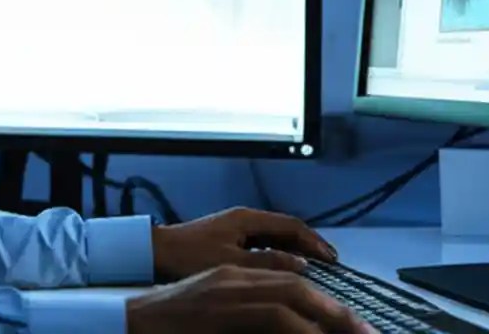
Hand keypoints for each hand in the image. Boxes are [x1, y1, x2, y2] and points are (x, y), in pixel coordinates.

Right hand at [126, 264, 375, 333]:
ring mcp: (228, 290)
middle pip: (299, 287)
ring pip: (291, 298)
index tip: (352, 326)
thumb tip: (291, 331)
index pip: (290, 283)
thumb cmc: (170, 327)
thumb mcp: (215, 318)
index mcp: (234, 276)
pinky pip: (272, 317)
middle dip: (338, 312)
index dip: (324, 304)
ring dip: (328, 319)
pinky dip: (299, 328)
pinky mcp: (222, 308)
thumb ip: (248, 320)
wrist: (130, 322)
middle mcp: (235, 276)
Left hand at [151, 207, 336, 281]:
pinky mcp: (227, 238)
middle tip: (328, 263)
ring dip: (294, 249)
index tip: (332, 258)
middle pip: (285, 228)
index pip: (291, 225)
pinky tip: (283, 268)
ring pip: (274, 236)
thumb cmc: (189, 255)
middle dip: (308, 244)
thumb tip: (300, 263)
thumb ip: (267, 262)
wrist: (156, 252)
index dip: (314, 241)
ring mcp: (235, 227)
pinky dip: (278, 253)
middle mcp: (243, 218)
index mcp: (247, 219)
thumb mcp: (232, 262)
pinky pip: (262, 243)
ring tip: (312, 267)